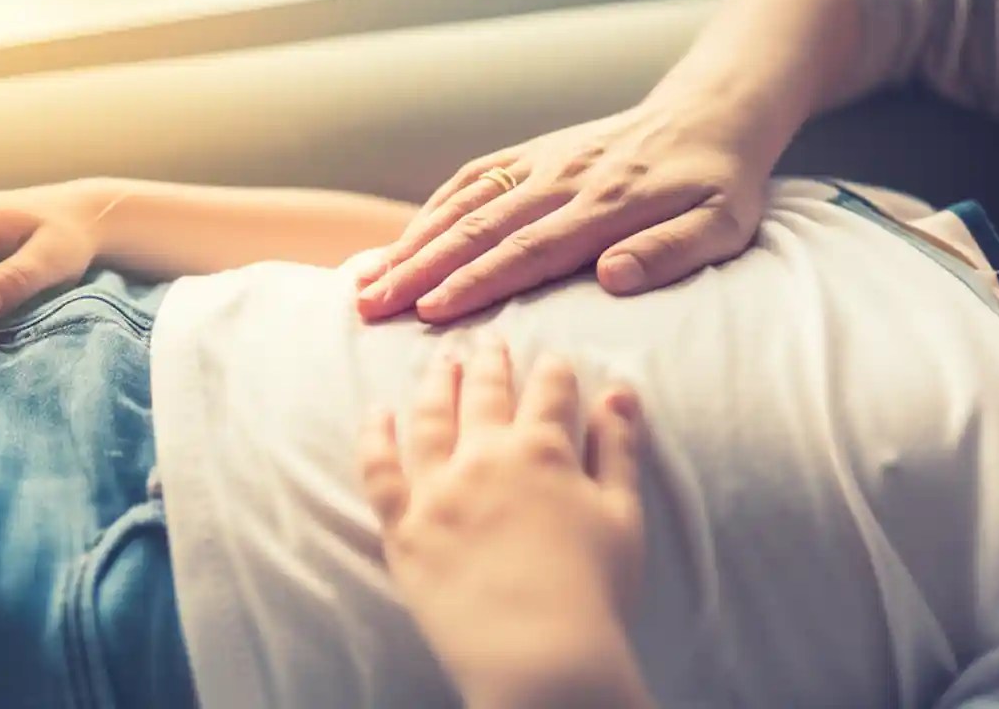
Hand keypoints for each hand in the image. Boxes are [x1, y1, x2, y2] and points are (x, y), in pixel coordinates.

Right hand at [354, 100, 768, 322]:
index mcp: (606, 207)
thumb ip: (668, 253)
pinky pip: (473, 179)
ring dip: (412, 243)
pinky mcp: (534, 153)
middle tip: (370, 307)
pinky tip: (402, 240)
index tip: (428, 311)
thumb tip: (611, 278)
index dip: (475, 282)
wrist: (711, 113)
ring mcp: (542, 163)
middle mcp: (563, 182)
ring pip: (464, 203)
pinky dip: (432, 210)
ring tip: (366, 281)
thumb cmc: (718, 184)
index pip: (527, 251)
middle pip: (478, 228)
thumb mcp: (720, 226)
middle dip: (418, 270)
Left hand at [358, 338, 646, 705]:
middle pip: (485, 393)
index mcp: (542, 450)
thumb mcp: (623, 513)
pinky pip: (380, 470)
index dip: (553, 370)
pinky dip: (375, 436)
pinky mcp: (404, 527)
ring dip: (436, 382)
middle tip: (488, 340)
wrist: (541, 658)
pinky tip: (376, 412)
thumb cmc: (595, 590)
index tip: (552, 358)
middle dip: (490, 362)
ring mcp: (438, 490)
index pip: (549, 391)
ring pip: (430, 418)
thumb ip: (619, 446)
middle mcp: (485, 457)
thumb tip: (620, 389)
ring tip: (440, 361)